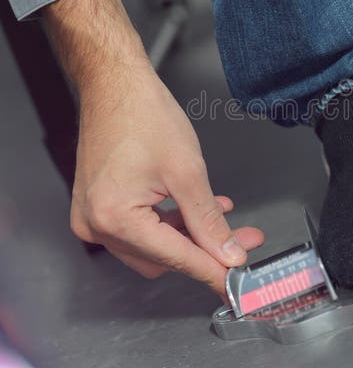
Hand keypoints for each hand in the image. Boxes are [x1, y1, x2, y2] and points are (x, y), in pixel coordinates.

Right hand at [43, 0, 263, 296]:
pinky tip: (201, 210)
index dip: (212, 270)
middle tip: (243, 241)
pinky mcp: (99, 207)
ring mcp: (93, 218)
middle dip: (205, 250)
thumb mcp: (187, 171)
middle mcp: (96, 225)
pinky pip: (141, 229)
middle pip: (163, 258)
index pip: (175, 258)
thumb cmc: (140, 114)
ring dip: (191, 236)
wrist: (114, 85)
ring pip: (155, 246)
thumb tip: (227, 253)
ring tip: (227, 220)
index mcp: (114, 218)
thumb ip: (209, 220)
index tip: (238, 282)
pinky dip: (172, 224)